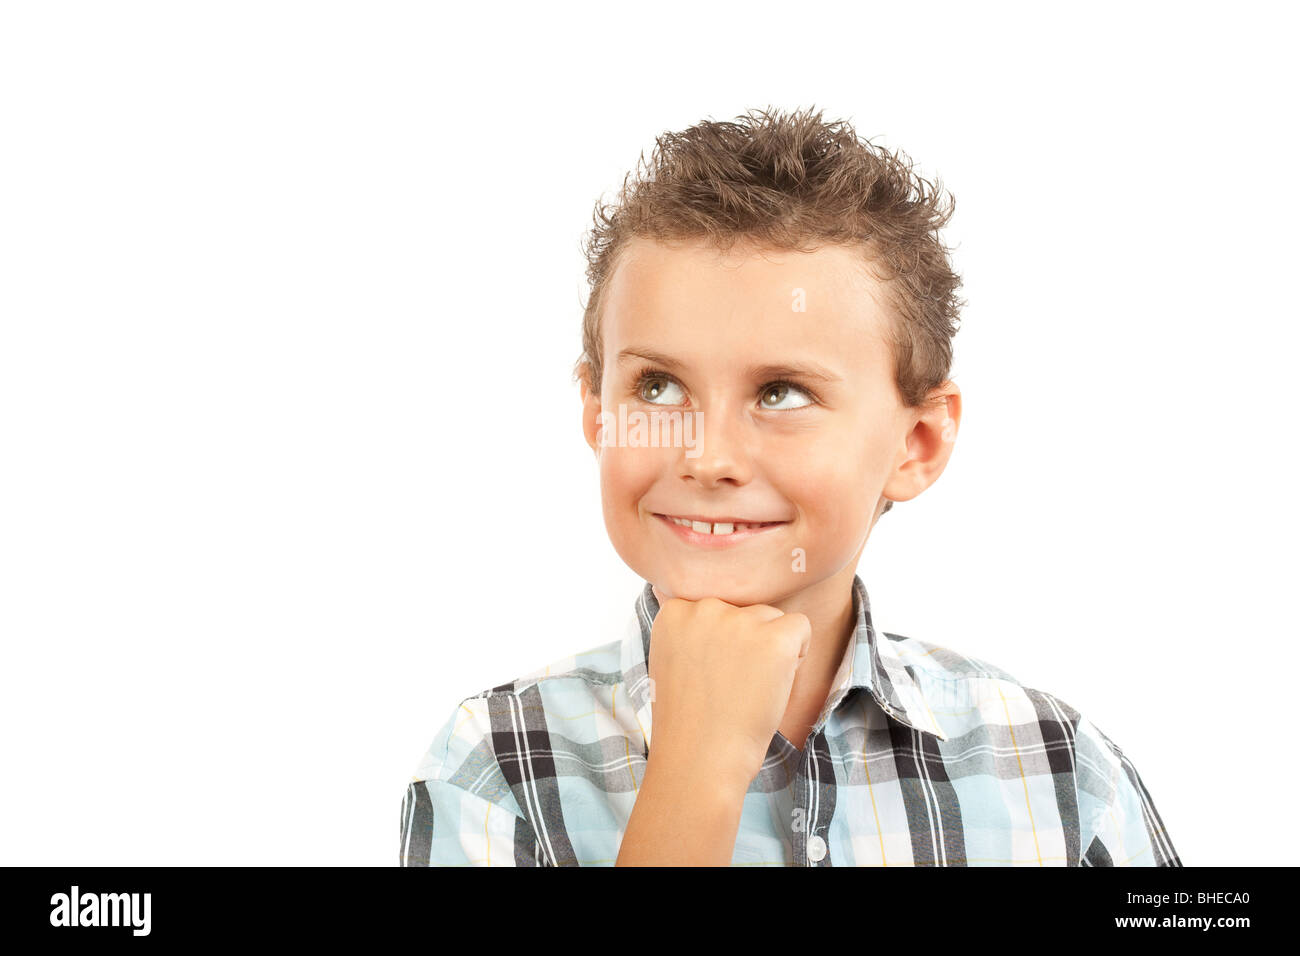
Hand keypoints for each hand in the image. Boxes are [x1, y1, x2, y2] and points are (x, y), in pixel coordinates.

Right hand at [645, 587, 810, 790]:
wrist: (699, 760)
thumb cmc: (687, 720)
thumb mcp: (669, 662)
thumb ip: (687, 630)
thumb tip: (693, 600)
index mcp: (675, 612)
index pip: (715, 609)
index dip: (720, 643)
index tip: (709, 674)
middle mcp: (705, 608)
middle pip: (744, 611)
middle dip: (746, 642)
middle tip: (731, 685)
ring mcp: (740, 622)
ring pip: (771, 619)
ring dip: (770, 648)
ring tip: (750, 689)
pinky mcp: (774, 639)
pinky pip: (800, 627)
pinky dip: (797, 652)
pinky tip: (776, 682)